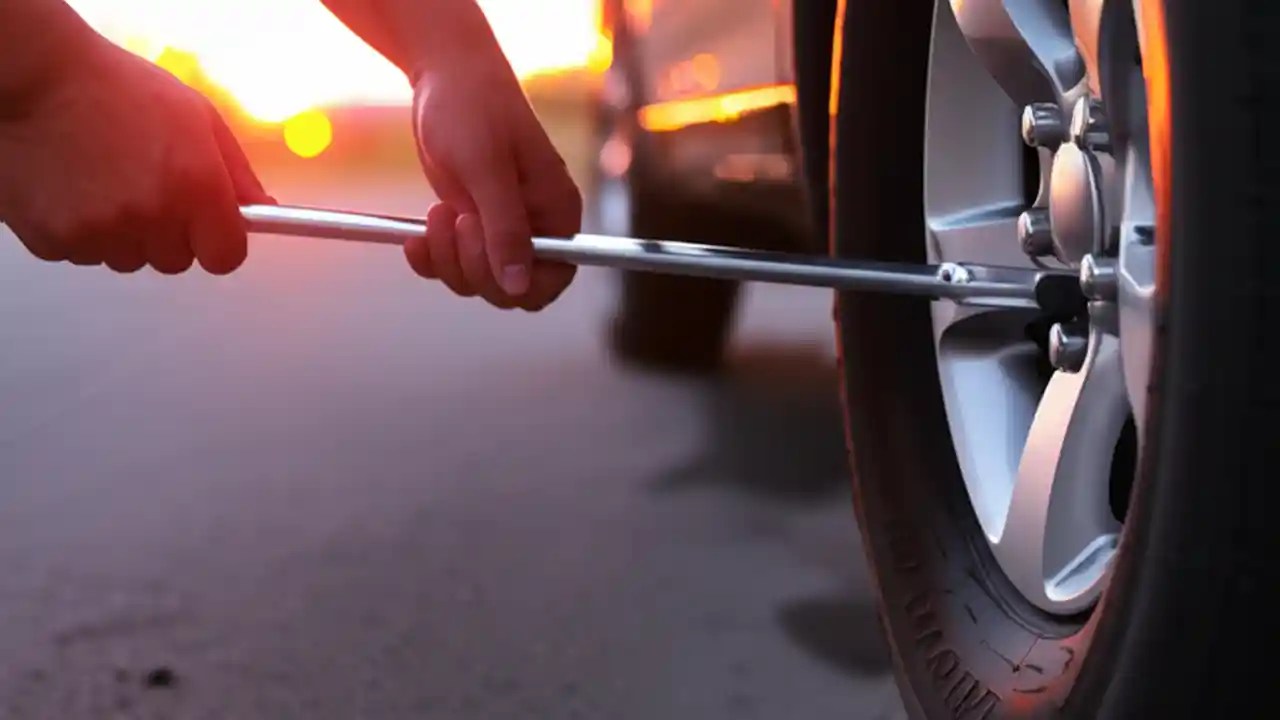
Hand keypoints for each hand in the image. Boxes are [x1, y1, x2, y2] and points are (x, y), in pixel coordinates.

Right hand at [0, 37, 273, 274]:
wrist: (33, 77)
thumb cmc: (113, 87)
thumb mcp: (196, 118)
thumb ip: (236, 172)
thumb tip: (261, 210)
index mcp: (196, 187)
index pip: (226, 257)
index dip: (219, 242)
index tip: (210, 227)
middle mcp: (152, 217)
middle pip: (177, 260)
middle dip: (170, 231)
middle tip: (147, 185)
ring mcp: (102, 233)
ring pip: (130, 258)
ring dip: (125, 232)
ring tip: (106, 179)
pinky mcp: (56, 241)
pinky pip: (84, 253)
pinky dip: (82, 230)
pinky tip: (75, 188)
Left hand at [405, 58, 578, 310]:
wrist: (445, 76)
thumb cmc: (474, 107)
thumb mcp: (486, 168)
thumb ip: (505, 229)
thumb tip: (519, 286)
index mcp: (556, 212)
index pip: (553, 278)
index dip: (519, 283)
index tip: (486, 252)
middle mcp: (534, 225)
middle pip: (511, 288)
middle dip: (475, 267)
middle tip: (457, 220)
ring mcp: (500, 226)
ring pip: (478, 280)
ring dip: (448, 259)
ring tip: (437, 214)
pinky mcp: (470, 222)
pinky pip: (452, 263)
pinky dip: (430, 258)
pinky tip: (415, 238)